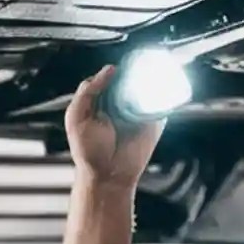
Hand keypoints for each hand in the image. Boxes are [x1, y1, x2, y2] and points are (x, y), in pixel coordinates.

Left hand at [64, 65, 164, 187]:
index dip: (115, 70)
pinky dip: (166, 95)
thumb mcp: (76, 117)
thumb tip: (109, 69)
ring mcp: (139, 111)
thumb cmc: (88, 150)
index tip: (117, 69)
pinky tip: (164, 90)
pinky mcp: (154, 121)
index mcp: (101, 99)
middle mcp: (121, 102)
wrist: (108, 175)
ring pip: (150, 87)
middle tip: (139, 69)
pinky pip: (163, 104)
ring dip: (154, 79)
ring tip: (152, 77)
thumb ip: (87, 92)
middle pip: (133, 78)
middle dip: (137, 72)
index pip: (111, 75)